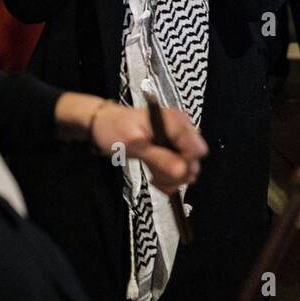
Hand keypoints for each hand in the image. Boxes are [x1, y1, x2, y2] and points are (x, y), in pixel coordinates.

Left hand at [90, 101, 207, 194]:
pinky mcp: (173, 150)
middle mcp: (182, 130)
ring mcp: (178, 140)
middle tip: (156, 176)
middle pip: (193, 162)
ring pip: (186, 169)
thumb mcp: (134, 145)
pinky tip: (155, 176)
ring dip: (169, 178)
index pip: (196, 150)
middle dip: (175, 175)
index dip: (184, 166)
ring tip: (153, 176)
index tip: (166, 173)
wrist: (103, 126)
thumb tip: (182, 171)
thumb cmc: (114, 129)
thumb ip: (160, 158)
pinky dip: (167, 178)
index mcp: (176, 122)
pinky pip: (179, 170)